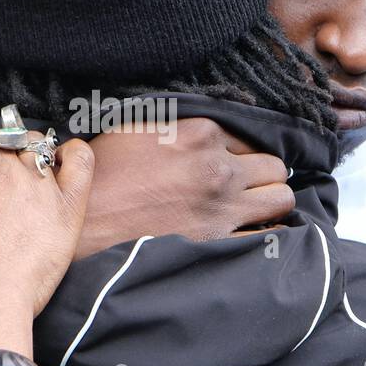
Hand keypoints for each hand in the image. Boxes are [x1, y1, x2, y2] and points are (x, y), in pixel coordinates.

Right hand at [75, 118, 292, 257]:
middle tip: (245, 187)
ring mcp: (223, 206)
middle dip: (263, 176)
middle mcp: (218, 166)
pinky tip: (251, 234)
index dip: (239, 152)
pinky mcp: (220, 241)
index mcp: (199, 132)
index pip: (249, 137)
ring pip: (281, 197)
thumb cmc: (99, 179)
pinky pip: (269, 235)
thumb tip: (192, 127)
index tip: (228, 164)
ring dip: (270, 201)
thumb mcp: (132, 130)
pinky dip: (265, 234)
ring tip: (253, 209)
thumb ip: (173, 123)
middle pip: (274, 165)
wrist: (83, 228)